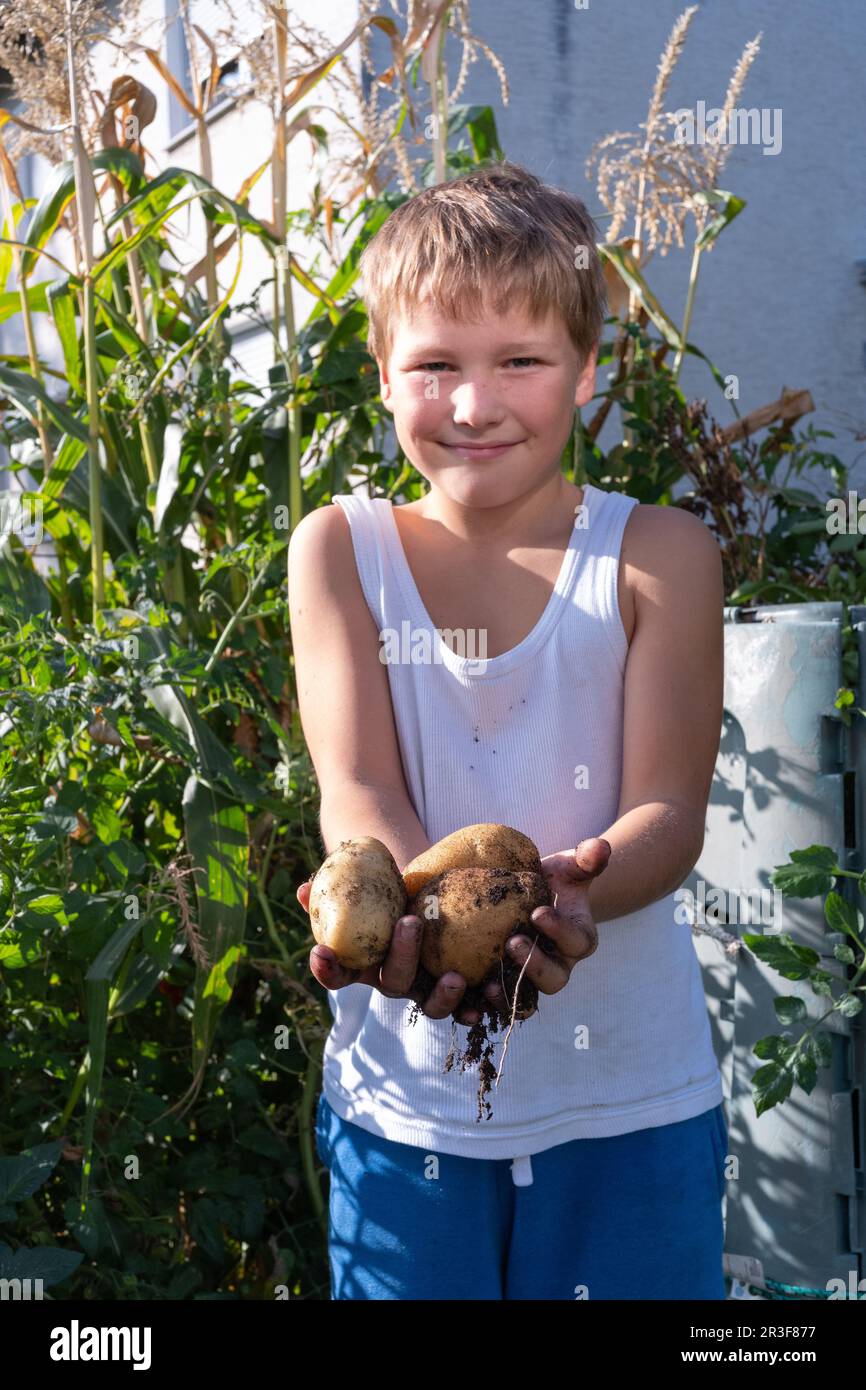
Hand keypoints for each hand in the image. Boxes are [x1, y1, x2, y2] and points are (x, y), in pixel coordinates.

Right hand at [295, 880, 482, 1025]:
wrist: (424, 898)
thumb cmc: (384, 895)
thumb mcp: (361, 890)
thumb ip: (333, 889)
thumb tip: (305, 886)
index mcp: (364, 965)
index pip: (337, 975)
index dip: (327, 968)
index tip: (321, 951)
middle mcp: (393, 981)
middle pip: (393, 982)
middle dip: (401, 954)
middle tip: (410, 921)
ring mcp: (424, 989)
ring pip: (430, 1006)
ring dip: (441, 995)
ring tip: (453, 976)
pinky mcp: (455, 990)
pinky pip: (465, 1006)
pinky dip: (473, 1008)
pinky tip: (482, 1004)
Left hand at [481, 837, 610, 1017]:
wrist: (533, 898)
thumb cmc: (554, 880)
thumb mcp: (570, 866)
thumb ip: (587, 858)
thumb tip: (600, 847)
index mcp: (579, 940)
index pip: (576, 941)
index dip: (559, 931)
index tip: (538, 912)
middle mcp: (560, 966)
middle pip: (555, 979)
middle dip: (535, 965)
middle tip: (512, 942)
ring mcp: (533, 980)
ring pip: (527, 1000)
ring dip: (509, 994)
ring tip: (488, 982)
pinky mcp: (508, 986)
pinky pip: (500, 1002)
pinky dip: (486, 1002)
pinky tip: (466, 990)